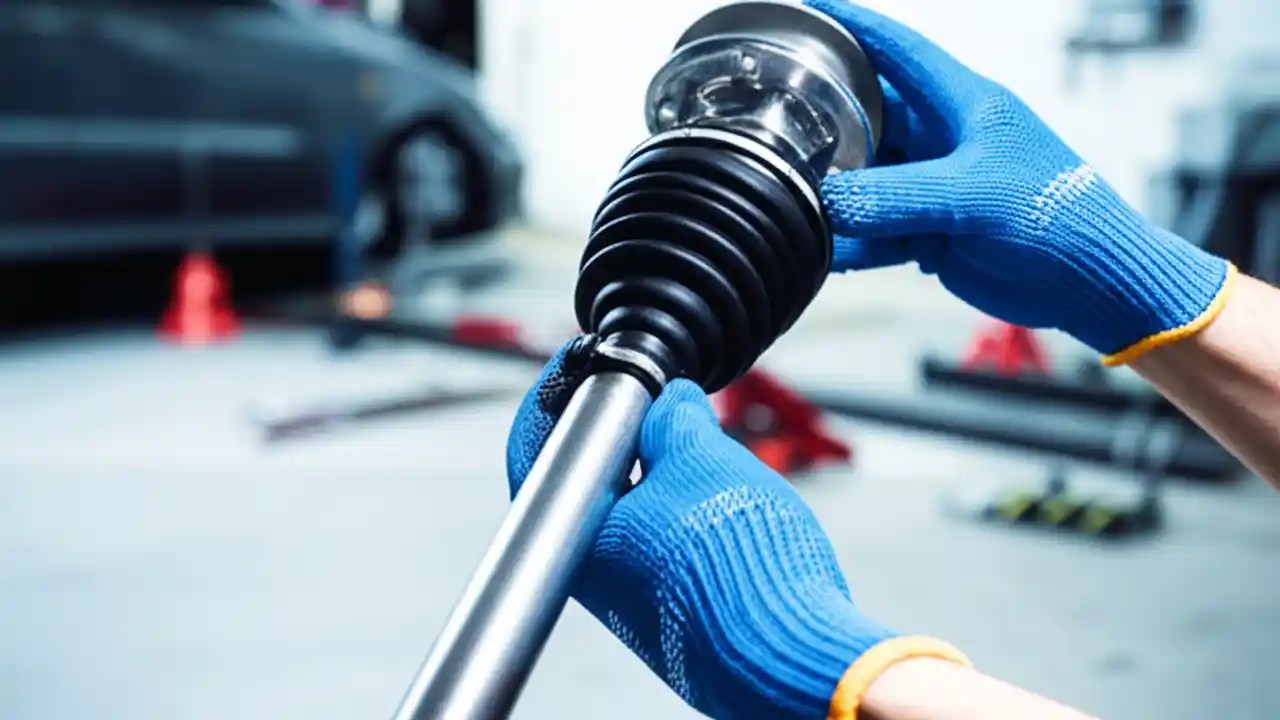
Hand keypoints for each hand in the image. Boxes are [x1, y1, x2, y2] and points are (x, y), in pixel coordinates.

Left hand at [506, 340, 965, 718]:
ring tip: (704, 448)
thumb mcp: (702, 457)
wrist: (795, 659)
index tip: (580, 368)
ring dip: (661, 474)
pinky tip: (726, 504)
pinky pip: (666, 548)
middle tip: (656, 400)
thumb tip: (665, 401)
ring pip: (632, 514)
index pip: (534, 451)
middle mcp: (595, 578)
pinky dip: (685, 513)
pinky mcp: (676, 619)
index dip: (552, 400)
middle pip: (588, 480)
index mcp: (579, 536)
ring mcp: (635, 604)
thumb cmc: (741, 562)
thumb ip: (672, 418)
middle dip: (622, 433)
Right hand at [808, 0, 1233, 363]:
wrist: (1092, 283)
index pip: (898, 50)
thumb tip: (829, 201)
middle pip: (870, 116)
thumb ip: (895, 198)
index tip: (809, 8)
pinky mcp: (934, 232)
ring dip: (835, 191)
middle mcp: (945, 140)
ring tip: (794, 196)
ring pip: (866, 179)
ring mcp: (937, 187)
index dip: (854, 26)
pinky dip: (851, 243)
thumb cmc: (1058, 219)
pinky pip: (876, 231)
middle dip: (827, 119)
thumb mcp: (972, 197)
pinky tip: (823, 251)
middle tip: (779, 123)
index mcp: (964, 105)